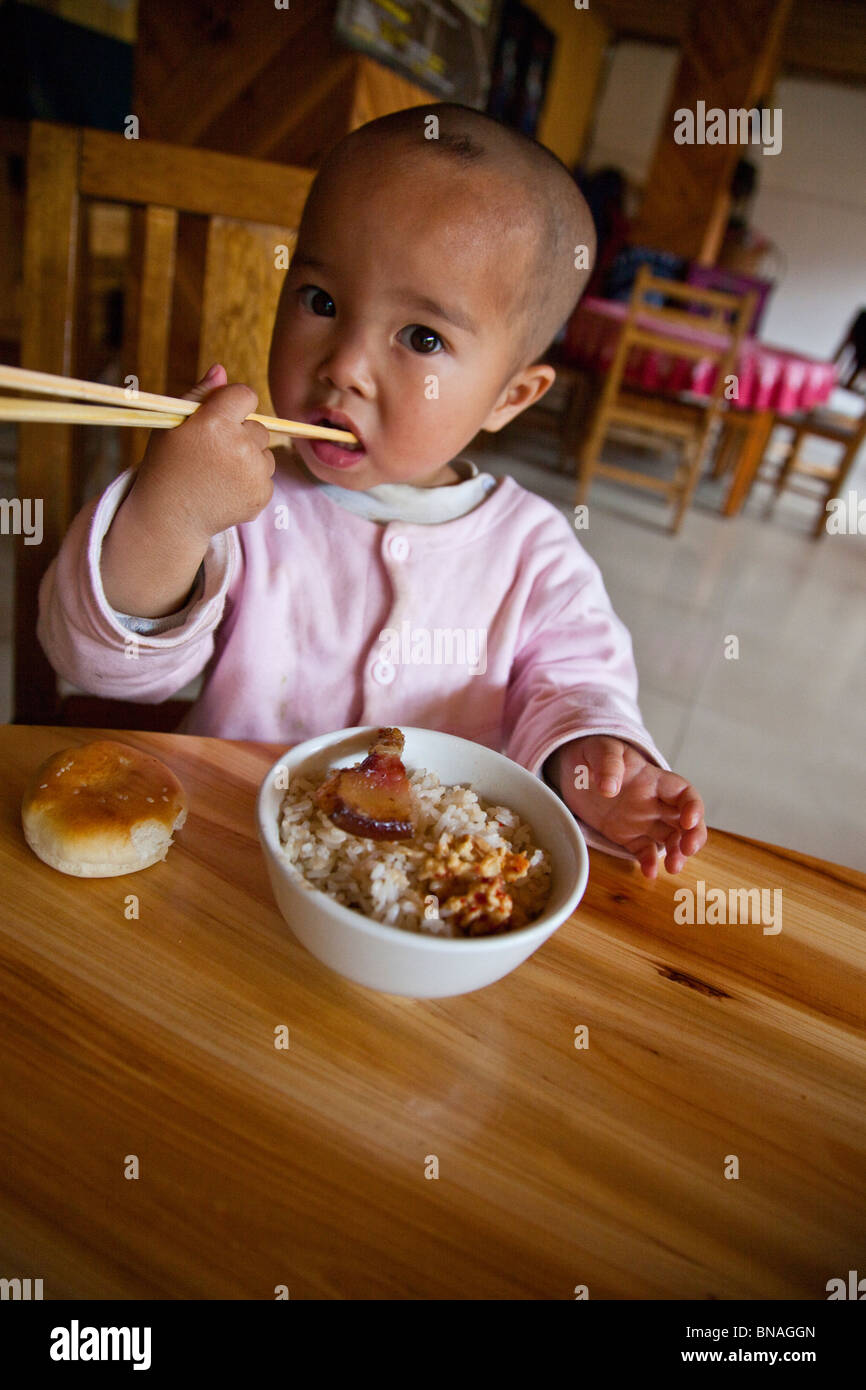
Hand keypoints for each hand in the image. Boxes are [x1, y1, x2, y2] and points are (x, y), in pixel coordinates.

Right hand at [132, 364, 275, 545]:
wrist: (170, 517)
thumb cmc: (167, 465)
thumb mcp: (174, 424)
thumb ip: (200, 394)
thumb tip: (222, 369)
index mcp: (215, 423)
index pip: (246, 395)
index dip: (234, 405)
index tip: (221, 418)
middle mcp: (239, 446)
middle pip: (259, 427)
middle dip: (240, 436)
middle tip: (213, 453)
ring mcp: (253, 473)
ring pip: (266, 452)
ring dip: (249, 458)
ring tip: (219, 473)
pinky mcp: (262, 494)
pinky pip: (267, 476)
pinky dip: (251, 482)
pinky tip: (226, 489)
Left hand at [547, 736, 706, 878]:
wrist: (574, 768)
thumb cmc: (594, 753)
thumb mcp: (600, 750)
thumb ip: (608, 765)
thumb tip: (609, 788)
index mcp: (654, 780)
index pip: (684, 794)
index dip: (693, 807)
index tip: (689, 820)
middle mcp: (654, 803)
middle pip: (684, 821)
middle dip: (693, 836)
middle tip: (688, 850)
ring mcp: (642, 821)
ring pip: (669, 839)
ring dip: (676, 854)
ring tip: (673, 868)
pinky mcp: (627, 836)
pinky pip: (642, 851)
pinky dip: (648, 862)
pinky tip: (649, 873)